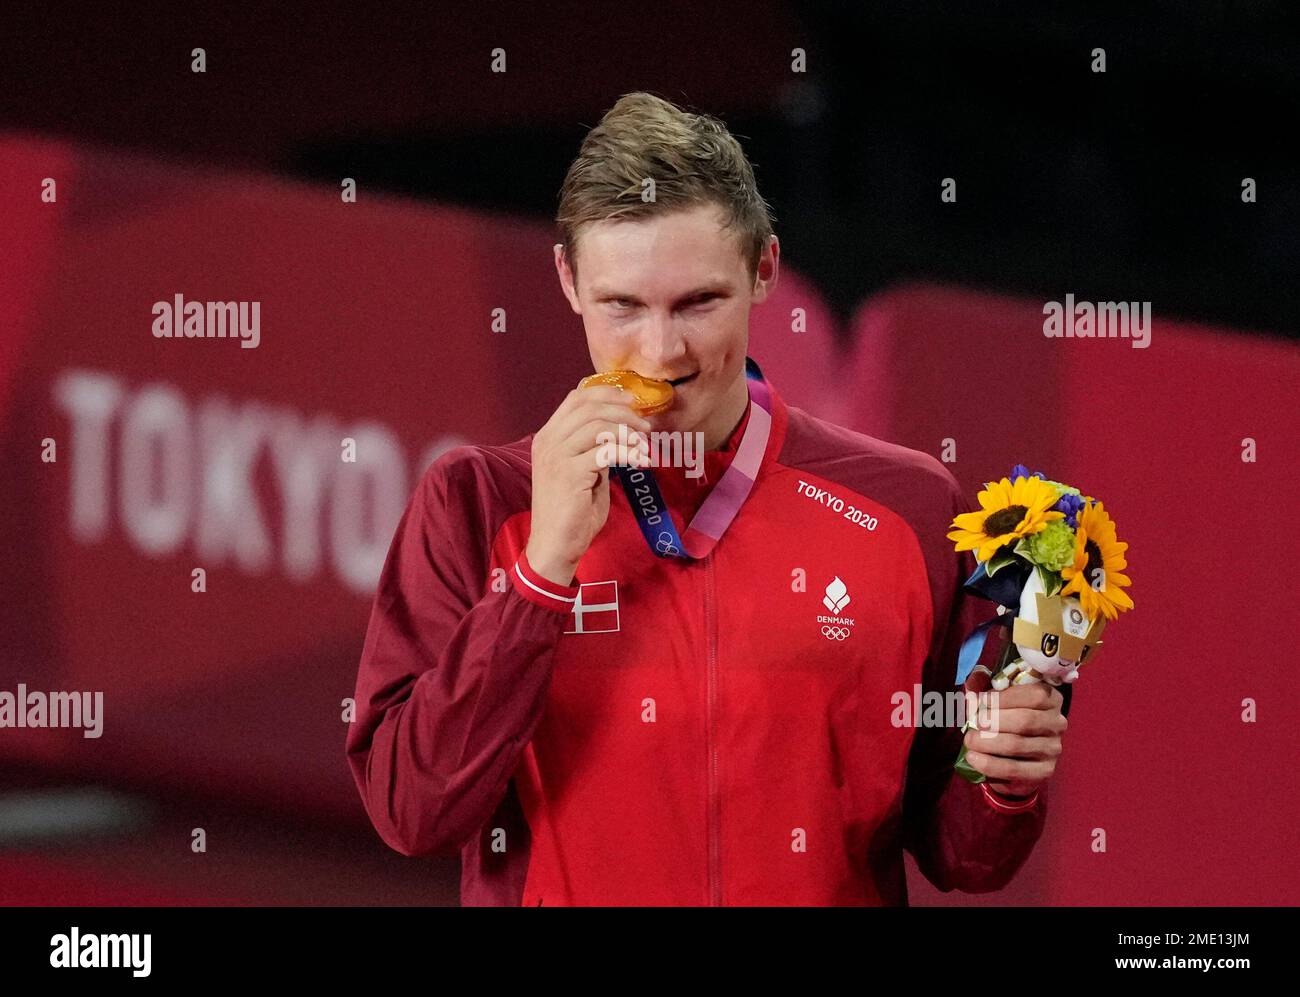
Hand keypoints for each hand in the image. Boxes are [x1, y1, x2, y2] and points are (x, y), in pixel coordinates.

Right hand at [526, 381, 651, 584]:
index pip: (576, 398)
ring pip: (598, 426)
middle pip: (589, 407)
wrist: (555, 545)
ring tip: (644, 444)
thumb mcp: (581, 472)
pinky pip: (606, 451)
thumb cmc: (571, 512)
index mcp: (548, 437)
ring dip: (628, 431)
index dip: (607, 393)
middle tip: (645, 425)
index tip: (632, 401)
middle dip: (623, 411)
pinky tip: (641, 460)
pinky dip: (628, 452)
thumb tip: (621, 433)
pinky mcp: (569, 473)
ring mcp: (556, 456)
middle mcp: (548, 442)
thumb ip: (593, 449)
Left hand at [962, 679, 1065, 798]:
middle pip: (1024, 720)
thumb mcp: (997, 697)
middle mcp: (1057, 723)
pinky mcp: (1044, 770)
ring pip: (1017, 745)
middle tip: (973, 724)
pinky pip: (1014, 768)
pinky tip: (974, 758)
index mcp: (1050, 699)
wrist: (1018, 754)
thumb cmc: (1006, 716)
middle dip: (993, 721)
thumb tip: (972, 680)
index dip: (1003, 698)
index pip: (1034, 695)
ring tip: (969, 741)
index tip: (980, 700)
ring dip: (987, 742)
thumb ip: (983, 685)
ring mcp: (1053, 748)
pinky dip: (990, 764)